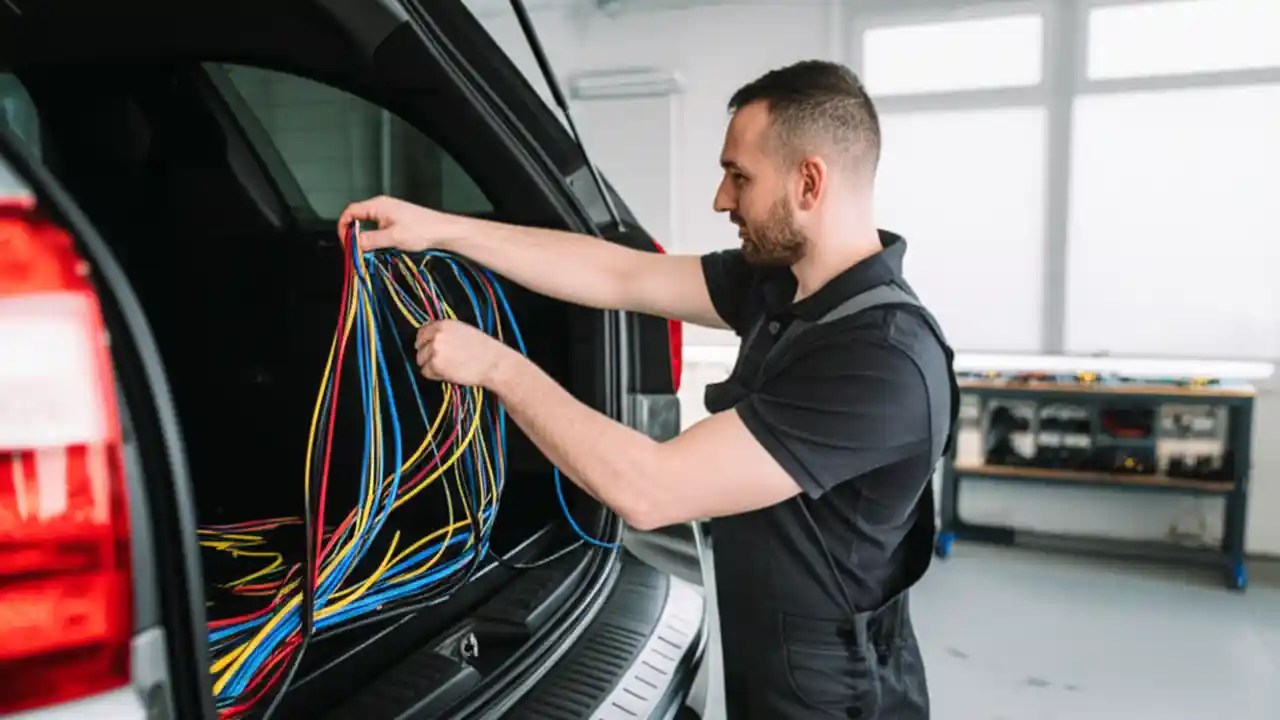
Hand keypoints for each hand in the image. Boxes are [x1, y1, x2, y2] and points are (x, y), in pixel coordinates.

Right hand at [337, 195, 467, 252]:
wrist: (444, 231)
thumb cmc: (424, 230)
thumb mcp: (393, 237)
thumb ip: (371, 240)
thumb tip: (354, 244)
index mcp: (378, 205)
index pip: (350, 212)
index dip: (343, 227)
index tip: (345, 243)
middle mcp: (382, 207)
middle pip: (357, 219)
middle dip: (354, 235)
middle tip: (356, 251)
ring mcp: (389, 215)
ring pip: (368, 227)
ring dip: (366, 240)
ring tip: (369, 253)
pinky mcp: (395, 223)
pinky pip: (378, 231)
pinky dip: (375, 240)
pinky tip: (381, 249)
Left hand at [414, 319, 517, 387]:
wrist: (493, 363)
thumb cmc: (483, 348)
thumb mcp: (463, 331)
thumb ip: (445, 332)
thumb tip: (430, 339)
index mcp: (444, 324)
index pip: (422, 332)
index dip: (424, 341)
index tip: (427, 348)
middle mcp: (437, 335)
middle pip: (419, 347)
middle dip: (426, 355)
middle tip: (440, 361)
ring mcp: (435, 350)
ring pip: (421, 360)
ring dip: (430, 365)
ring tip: (448, 367)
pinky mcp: (436, 365)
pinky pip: (426, 372)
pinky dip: (434, 375)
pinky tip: (448, 374)